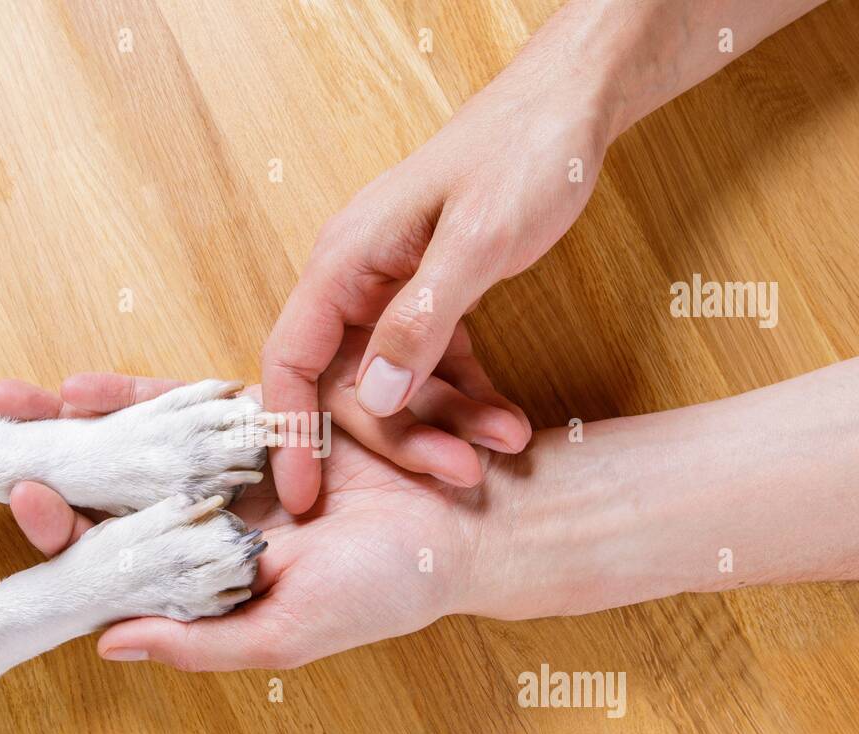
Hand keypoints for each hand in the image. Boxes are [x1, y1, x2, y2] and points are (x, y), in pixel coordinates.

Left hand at [0, 347, 508, 670]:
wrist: (461, 523)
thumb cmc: (384, 591)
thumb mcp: (289, 633)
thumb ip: (202, 642)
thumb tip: (108, 643)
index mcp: (202, 576)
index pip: (115, 557)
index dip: (64, 531)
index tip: (26, 498)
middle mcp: (205, 522)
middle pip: (111, 494)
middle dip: (50, 462)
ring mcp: (228, 469)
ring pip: (138, 442)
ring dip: (78, 421)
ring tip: (17, 397)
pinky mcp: (261, 418)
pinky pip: (189, 403)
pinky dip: (140, 393)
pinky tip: (88, 382)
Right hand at [263, 34, 611, 512]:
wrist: (569, 111)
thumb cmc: (522, 155)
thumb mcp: (476, 240)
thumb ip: (420, 321)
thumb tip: (374, 398)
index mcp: (344, 262)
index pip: (290, 360)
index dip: (288, 434)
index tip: (302, 497)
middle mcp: (358, 283)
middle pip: (350, 388)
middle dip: (403, 437)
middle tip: (462, 473)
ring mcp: (394, 294)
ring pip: (399, 386)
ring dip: (446, 423)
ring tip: (507, 443)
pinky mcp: (433, 302)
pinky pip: (436, 369)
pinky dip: (467, 398)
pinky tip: (505, 421)